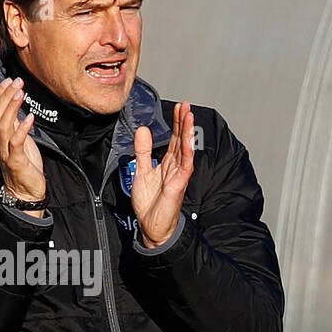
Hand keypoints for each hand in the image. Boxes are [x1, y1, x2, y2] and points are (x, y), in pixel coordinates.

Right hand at [0, 77, 45, 214]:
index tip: (9, 80)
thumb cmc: (24, 165)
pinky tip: (30, 117)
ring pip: (3, 125)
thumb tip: (16, 104)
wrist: (26, 192)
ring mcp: (4, 152)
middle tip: (17, 81)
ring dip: (12, 107)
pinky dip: (22, 128)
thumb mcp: (18, 140)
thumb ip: (15, 124)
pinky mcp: (16, 161)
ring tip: (21, 93)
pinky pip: (16, 142)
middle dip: (5, 95)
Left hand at [132, 101, 195, 247]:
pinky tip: (186, 139)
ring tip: (189, 115)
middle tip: (185, 104)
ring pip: (185, 149)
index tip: (178, 107)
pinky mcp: (179, 184)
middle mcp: (176, 167)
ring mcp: (179, 175)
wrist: (151, 226)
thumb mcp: (141, 171)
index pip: (173, 139)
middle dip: (183, 122)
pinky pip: (185, 165)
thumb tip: (142, 130)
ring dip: (187, 132)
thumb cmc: (150, 203)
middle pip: (181, 140)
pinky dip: (186, 151)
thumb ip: (143, 151)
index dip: (175, 123)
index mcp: (167, 163)